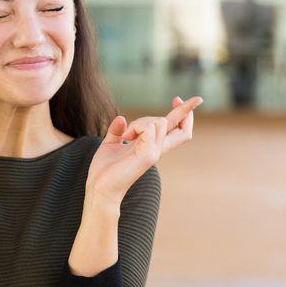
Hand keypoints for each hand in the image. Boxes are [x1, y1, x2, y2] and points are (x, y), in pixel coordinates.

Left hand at [86, 96, 202, 203]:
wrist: (99, 188)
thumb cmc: (104, 170)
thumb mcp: (110, 144)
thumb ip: (117, 131)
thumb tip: (121, 118)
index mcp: (151, 147)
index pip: (175, 130)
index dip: (182, 114)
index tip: (178, 99)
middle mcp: (157, 150)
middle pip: (183, 130)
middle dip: (186, 111)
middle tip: (178, 97)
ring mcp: (154, 152)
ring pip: (161, 122)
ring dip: (142, 120)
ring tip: (126, 134)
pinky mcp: (147, 155)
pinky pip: (149, 128)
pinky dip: (136, 125)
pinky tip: (125, 136)